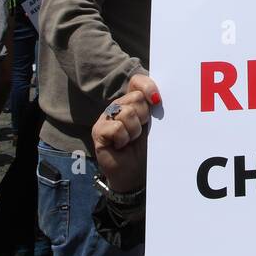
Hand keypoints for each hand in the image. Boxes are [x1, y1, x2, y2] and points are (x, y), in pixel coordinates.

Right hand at [91, 74, 159, 193]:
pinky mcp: (98, 131)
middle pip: (136, 98)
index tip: (157, 101)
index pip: (137, 81)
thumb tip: (158, 97)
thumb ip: (154, 109)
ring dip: (134, 131)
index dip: (148, 86)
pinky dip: (124, 139)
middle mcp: (117, 106)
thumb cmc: (145, 149)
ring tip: (130, 140)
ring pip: (126, 113)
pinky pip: (117, 127)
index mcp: (131, 101)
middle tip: (140, 132)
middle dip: (144, 117)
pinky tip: (121, 146)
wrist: (135, 174)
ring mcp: (105, 117)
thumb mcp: (154, 126)